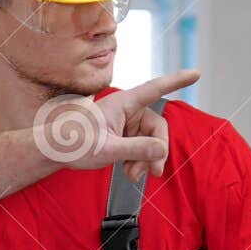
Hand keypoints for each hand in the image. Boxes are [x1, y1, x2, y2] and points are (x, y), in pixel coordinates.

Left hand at [35, 68, 200, 182]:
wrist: (54, 152)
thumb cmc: (73, 144)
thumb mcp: (107, 150)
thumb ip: (136, 149)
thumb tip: (161, 149)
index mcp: (122, 104)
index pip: (155, 89)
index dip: (177, 81)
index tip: (196, 73)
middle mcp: (126, 110)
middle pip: (157, 127)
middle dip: (157, 151)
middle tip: (154, 173)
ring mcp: (124, 123)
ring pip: (150, 140)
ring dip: (146, 160)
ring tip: (132, 176)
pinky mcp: (122, 135)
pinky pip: (140, 147)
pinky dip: (138, 161)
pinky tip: (129, 172)